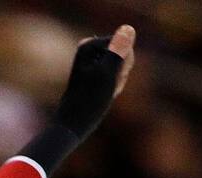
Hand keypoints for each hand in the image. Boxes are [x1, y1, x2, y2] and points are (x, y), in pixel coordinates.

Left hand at [54, 24, 136, 140]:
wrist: (74, 123)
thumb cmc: (89, 100)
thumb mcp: (108, 74)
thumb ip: (118, 51)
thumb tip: (127, 29)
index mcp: (89, 44)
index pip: (125, 44)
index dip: (122, 65)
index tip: (104, 79)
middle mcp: (89, 48)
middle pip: (125, 53)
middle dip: (121, 73)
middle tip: (104, 88)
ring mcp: (93, 59)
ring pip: (123, 65)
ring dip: (119, 81)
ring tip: (104, 92)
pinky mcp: (95, 70)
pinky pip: (118, 74)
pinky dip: (116, 85)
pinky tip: (105, 95)